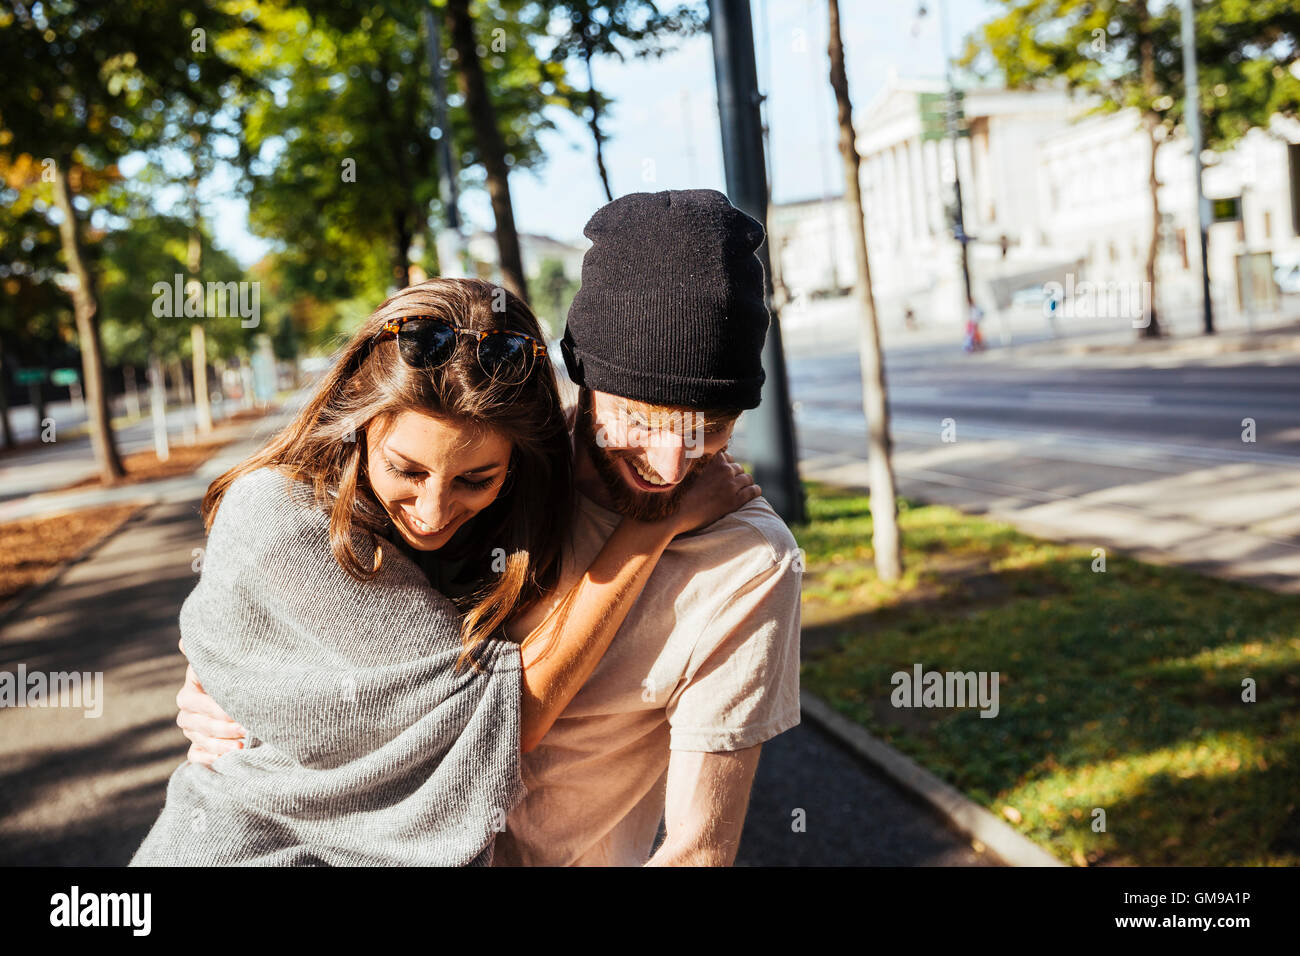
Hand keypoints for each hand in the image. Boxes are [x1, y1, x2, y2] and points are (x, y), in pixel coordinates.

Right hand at [175, 639, 245, 766]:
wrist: (240, 698)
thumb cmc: (232, 678)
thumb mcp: (223, 666)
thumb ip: (207, 656)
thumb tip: (184, 641)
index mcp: (189, 694)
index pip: (197, 703)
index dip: (216, 708)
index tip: (237, 711)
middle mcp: (187, 714)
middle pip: (199, 724)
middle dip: (223, 727)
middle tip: (245, 728)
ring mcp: (192, 733)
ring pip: (200, 741)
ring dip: (220, 745)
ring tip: (241, 747)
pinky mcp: (198, 749)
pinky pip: (198, 757)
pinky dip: (211, 759)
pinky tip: (227, 760)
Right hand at [669, 451, 760, 535]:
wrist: (675, 513)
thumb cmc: (676, 493)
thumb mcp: (684, 469)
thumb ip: (695, 459)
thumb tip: (700, 450)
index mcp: (712, 459)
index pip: (727, 457)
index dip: (725, 464)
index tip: (722, 472)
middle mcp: (723, 469)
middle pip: (738, 467)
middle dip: (735, 474)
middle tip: (730, 484)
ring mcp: (731, 484)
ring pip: (747, 478)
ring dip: (745, 482)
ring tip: (742, 488)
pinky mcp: (736, 500)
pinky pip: (753, 491)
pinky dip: (755, 491)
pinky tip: (753, 492)